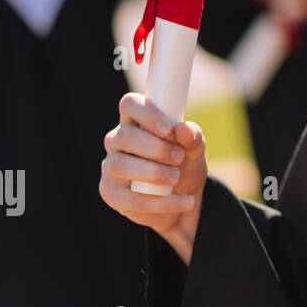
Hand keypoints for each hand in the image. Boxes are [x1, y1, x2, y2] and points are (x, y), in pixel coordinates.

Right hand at [99, 94, 206, 265]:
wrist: (183, 199)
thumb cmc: (184, 165)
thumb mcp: (195, 150)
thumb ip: (192, 138)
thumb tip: (183, 129)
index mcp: (136, 122)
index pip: (130, 104)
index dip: (146, 113)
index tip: (167, 129)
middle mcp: (118, 141)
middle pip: (124, 136)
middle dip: (155, 148)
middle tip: (178, 157)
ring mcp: (111, 167)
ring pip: (121, 165)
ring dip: (153, 172)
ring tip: (176, 178)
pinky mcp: (111, 193)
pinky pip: (130, 198)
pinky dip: (160, 202)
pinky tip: (183, 202)